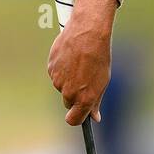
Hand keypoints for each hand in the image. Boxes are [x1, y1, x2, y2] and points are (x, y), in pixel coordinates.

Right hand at [47, 0, 115, 125]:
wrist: (88, 32)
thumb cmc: (99, 56)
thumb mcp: (103, 80)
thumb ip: (96, 101)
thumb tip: (94, 117)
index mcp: (83, 98)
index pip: (73, 120)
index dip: (77, 117)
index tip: (80, 113)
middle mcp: (68, 92)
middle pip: (68, 102)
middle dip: (75, 95)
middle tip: (85, 79)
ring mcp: (57, 80)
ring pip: (62, 86)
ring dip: (69, 79)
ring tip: (80, 63)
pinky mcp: (51, 68)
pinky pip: (56, 73)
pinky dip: (62, 68)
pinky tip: (71, 56)